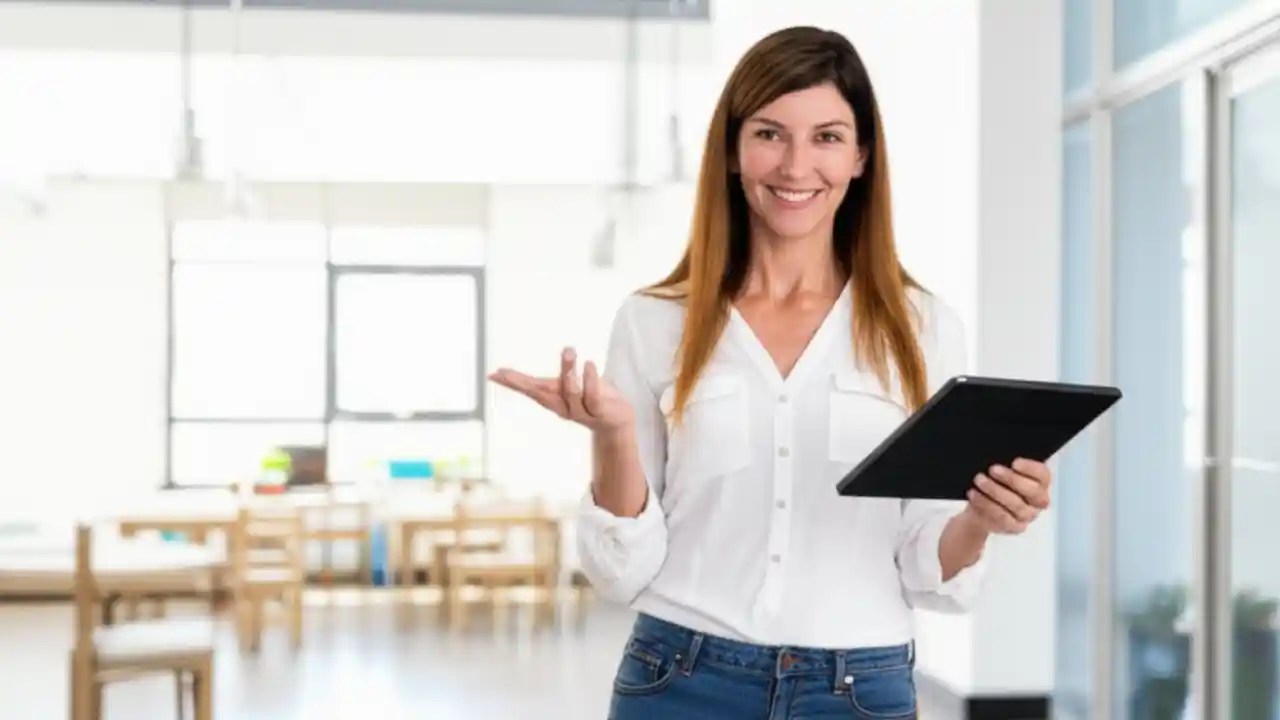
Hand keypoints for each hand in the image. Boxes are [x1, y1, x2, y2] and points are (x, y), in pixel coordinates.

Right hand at [488, 347, 634, 433]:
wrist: (616, 420)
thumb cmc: (590, 398)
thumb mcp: (567, 387)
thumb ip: (552, 378)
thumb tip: (532, 373)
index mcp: (553, 399)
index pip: (528, 389)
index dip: (511, 382)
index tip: (493, 374)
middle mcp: (561, 406)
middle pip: (539, 395)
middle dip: (520, 384)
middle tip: (504, 371)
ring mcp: (579, 411)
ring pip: (571, 392)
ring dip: (568, 370)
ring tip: (569, 350)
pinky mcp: (598, 411)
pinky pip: (592, 396)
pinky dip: (590, 380)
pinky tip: (589, 364)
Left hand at [962, 458, 1051, 534]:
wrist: (980, 506)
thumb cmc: (995, 482)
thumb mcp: (1002, 470)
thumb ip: (1006, 463)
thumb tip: (1000, 453)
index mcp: (1040, 483)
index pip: (1043, 475)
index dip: (1031, 468)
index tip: (1014, 462)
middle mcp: (1038, 501)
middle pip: (1032, 491)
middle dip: (1011, 479)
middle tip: (992, 469)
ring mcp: (1028, 516)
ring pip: (1017, 505)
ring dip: (995, 491)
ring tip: (979, 480)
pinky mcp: (1016, 527)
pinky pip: (1003, 518)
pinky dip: (986, 504)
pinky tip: (974, 495)